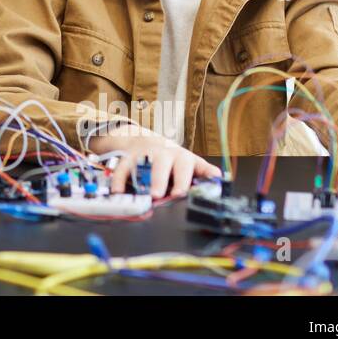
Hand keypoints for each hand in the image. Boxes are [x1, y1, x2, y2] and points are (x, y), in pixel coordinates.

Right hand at [89, 126, 221, 198]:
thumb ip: (204, 173)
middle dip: (158, 180)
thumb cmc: (175, 161)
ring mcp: (144, 155)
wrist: (150, 143)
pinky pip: (121, 168)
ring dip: (138, 179)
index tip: (180, 193)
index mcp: (182, 157)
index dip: (182, 179)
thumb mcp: (192, 165)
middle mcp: (162, 154)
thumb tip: (219, 178)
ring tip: (138, 195)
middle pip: (161, 163)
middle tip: (157, 195)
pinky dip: (118, 180)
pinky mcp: (128, 159)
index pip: (184, 166)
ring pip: (140, 164)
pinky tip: (118, 192)